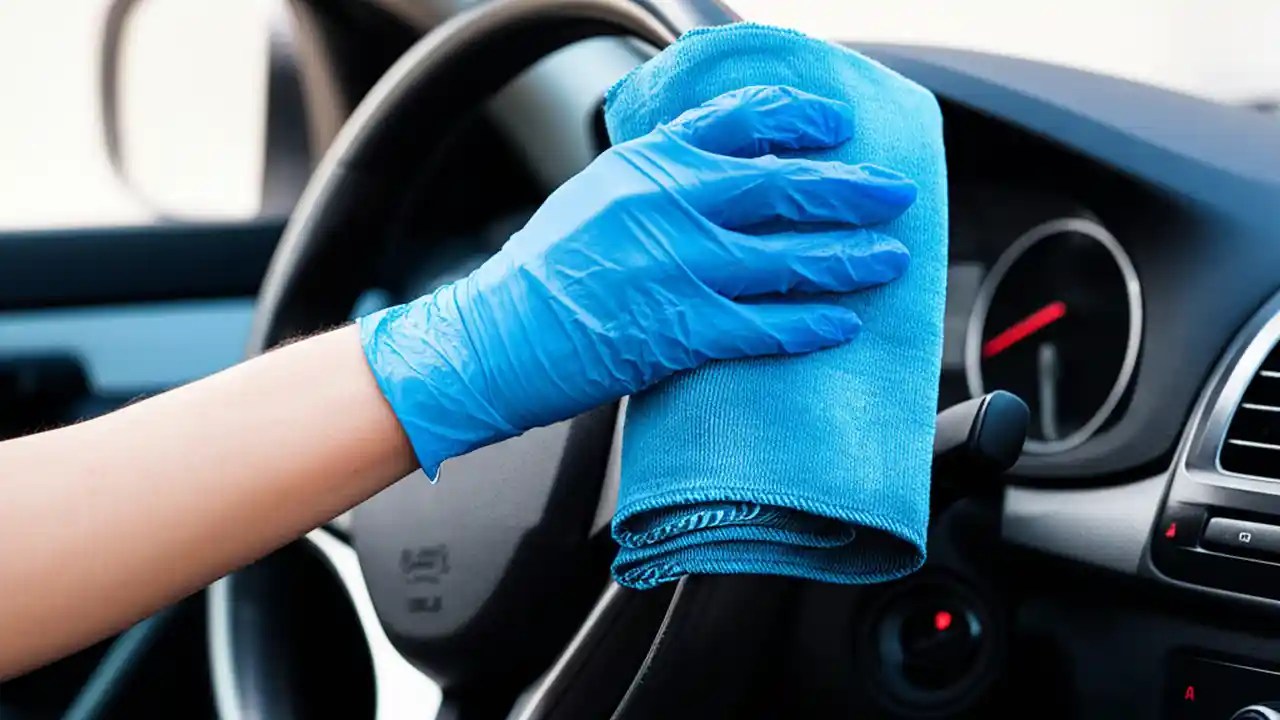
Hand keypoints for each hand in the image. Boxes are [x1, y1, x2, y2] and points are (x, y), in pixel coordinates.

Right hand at [360, 85, 917, 472]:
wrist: (495, 337)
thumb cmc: (543, 269)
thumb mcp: (599, 192)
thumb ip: (661, 175)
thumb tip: (720, 168)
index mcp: (651, 163)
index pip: (743, 120)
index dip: (800, 118)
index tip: (837, 126)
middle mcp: (672, 206)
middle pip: (786, 186)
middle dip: (851, 188)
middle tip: (893, 193)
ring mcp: (679, 269)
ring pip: (789, 258)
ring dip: (850, 257)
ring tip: (890, 257)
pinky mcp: (680, 332)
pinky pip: (764, 326)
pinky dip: (810, 325)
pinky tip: (844, 322)